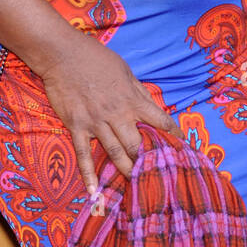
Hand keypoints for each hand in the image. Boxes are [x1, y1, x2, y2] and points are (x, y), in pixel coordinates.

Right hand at [33, 31, 179, 196]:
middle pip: (138, 144)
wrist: (63, 55)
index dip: (174, 135)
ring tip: (136, 185)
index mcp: (132, 99)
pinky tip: (94, 192)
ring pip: (115, 153)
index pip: (160, 121)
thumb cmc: (96, 59)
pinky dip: (88, 175)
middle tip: (159, 176)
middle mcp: (117, 114)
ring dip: (127, 171)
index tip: (183, 147)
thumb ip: (139, 92)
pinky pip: (83, 155)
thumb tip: (153, 108)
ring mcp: (96, 122)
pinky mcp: (77, 126)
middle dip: (149, 161)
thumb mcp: (126, 71)